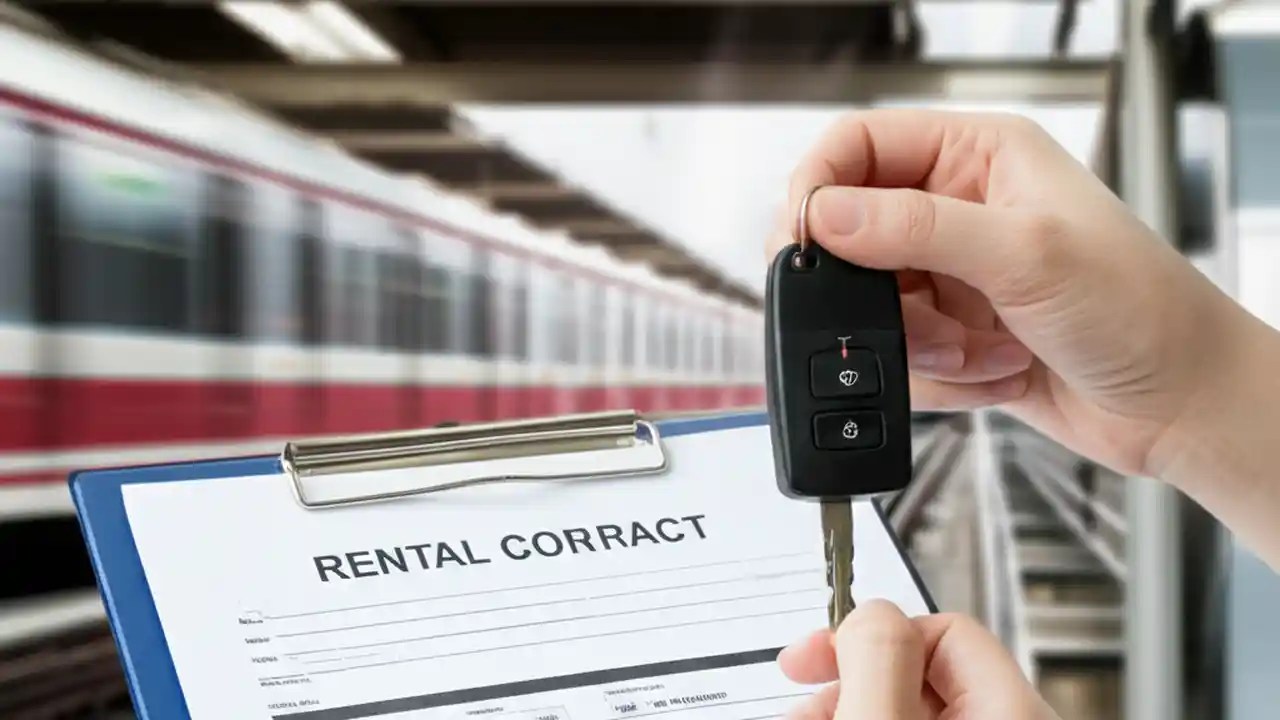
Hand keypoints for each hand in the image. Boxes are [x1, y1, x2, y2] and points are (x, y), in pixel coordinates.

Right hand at [767, 109, 1258, 481]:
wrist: (1182, 405)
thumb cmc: (1143, 310)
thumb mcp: (1026, 253)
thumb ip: (916, 227)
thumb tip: (825, 215)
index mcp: (979, 155)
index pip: (860, 145)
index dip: (820, 187)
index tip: (804, 239)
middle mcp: (959, 208)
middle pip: (851, 234)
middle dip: (874, 290)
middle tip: (904, 316)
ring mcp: (952, 274)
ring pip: (871, 305)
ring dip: (919, 342)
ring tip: (982, 348)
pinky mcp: (951, 333)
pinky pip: (898, 354)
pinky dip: (937, 375)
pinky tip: (996, 368)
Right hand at [778, 600, 1057, 719]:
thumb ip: (879, 656)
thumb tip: (870, 612)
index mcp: (1012, 711)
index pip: (947, 628)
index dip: (874, 632)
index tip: (820, 651)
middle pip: (920, 672)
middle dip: (848, 676)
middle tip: (802, 692)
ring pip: (905, 709)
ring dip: (844, 706)